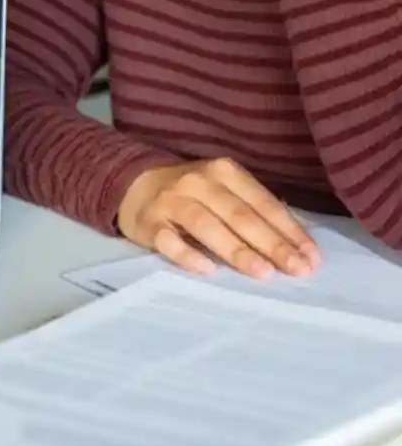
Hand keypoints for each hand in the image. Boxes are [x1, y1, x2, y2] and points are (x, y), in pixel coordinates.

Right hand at [117, 158, 321, 279]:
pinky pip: (169, 241)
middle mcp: (198, 182)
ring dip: (236, 250)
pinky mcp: (149, 223)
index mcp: (224, 171)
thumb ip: (253, 208)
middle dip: (271, 244)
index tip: (311, 257)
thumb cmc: (192, 194)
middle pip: (239, 215)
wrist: (134, 187)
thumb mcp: (224, 189)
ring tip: (263, 273)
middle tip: (296, 269)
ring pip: (207, 226)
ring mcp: (171, 201)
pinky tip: (207, 270)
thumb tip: (295, 242)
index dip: (289, 230)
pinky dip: (187, 255)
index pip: (263, 203)